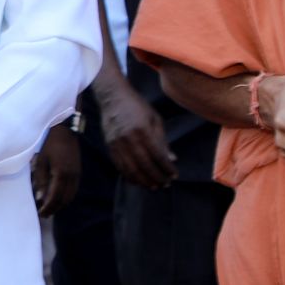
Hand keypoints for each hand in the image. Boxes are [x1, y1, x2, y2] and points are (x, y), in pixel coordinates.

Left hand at [31, 125, 78, 214]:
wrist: (65, 130)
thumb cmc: (49, 144)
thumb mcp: (40, 161)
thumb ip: (41, 180)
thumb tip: (41, 198)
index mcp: (60, 174)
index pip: (55, 197)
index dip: (48, 207)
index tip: (41, 213)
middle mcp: (71, 177)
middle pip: (64, 200)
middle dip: (54, 208)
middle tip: (44, 214)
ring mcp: (77, 175)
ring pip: (70, 196)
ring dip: (61, 204)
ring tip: (51, 207)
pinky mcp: (78, 172)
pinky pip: (74, 190)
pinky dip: (66, 197)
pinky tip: (59, 197)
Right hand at [96, 73, 176, 188]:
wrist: (113, 98)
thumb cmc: (137, 106)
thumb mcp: (155, 119)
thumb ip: (162, 140)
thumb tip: (172, 159)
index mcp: (143, 130)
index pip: (157, 155)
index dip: (166, 168)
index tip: (174, 175)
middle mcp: (129, 139)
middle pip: (145, 165)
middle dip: (157, 177)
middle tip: (166, 184)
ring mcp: (117, 144)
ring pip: (131, 169)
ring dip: (144, 181)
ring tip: (154, 186)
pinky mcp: (110, 147)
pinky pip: (120, 167)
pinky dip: (130, 177)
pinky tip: (138, 181)